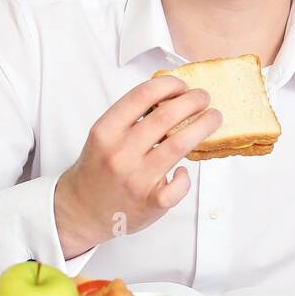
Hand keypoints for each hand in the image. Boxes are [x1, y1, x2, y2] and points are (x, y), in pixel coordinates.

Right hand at [53, 75, 220, 258]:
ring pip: (180, 144)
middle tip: (204, 97)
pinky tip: (183, 170)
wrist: (81, 211)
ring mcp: (137, 178)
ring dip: (203, 125)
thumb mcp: (104, 137)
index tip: (181, 84)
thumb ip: (131, 118)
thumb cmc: (98, 170)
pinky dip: (187, 175)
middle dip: (193, 101)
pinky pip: (181, 183)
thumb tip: (171, 95)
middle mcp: (120, 153)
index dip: (168, 85)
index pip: (142, 96)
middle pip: (166, 116)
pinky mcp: (152, 202)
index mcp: (106, 132)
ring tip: (213, 117)